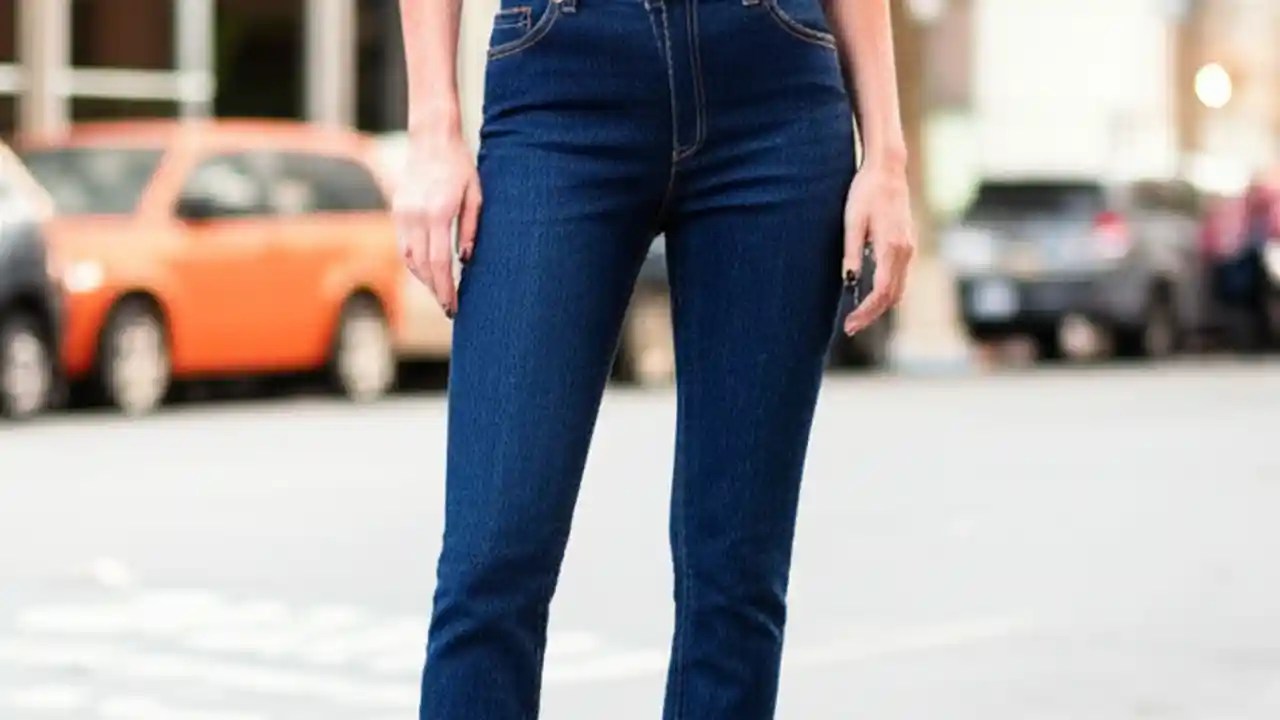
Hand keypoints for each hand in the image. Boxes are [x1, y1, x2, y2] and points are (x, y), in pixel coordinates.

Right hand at [393, 133, 481, 317]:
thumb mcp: (475, 195)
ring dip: (424, 280)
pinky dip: (415, 264)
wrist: (431, 139)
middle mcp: (415, 216)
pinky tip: (428, 273)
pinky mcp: (397, 211)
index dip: (446, 288)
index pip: (440, 262)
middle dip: (436, 290)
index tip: (453, 306)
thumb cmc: (460, 167)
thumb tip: (465, 261)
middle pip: (423, 266)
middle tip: (449, 308)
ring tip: (440, 293)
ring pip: (409, 259)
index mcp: (438, 212)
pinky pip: (404, 246)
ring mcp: (402, 214)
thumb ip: (471, 229)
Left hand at [841, 162, 914, 335]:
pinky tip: (871, 297)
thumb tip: (849, 281)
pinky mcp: (907, 245)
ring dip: (880, 306)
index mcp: (891, 247)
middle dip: (871, 315)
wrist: (888, 170)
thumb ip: (851, 253)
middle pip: (892, 297)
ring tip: (857, 317)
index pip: (881, 291)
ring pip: (899, 290)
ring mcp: (909, 249)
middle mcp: (905, 251)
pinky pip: (900, 278)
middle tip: (850, 327)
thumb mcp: (852, 222)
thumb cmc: (866, 192)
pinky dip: (887, 293)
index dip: (866, 312)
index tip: (850, 324)